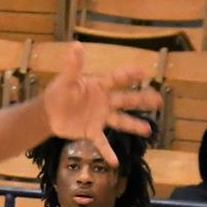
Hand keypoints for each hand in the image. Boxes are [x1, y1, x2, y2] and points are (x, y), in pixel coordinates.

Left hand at [36, 43, 161, 165]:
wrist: (49, 113)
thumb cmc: (59, 93)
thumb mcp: (66, 80)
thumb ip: (73, 65)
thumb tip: (76, 45)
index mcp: (99, 86)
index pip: (117, 79)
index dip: (129, 75)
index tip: (144, 72)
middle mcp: (104, 102)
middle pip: (126, 100)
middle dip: (142, 100)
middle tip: (158, 100)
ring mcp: (100, 117)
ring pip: (120, 121)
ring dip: (133, 125)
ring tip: (148, 130)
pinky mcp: (92, 131)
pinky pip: (102, 142)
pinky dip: (108, 152)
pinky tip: (115, 162)